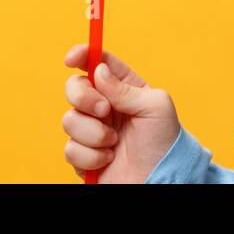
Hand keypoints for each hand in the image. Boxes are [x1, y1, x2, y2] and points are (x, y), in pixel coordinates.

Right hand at [62, 44, 180, 182]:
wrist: (159, 179)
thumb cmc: (164, 142)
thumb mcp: (155, 107)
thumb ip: (126, 88)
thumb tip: (98, 72)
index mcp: (124, 88)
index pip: (99, 63)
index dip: (83, 55)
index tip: (72, 58)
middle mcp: (104, 106)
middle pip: (74, 87)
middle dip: (84, 97)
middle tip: (104, 110)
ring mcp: (92, 130)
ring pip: (69, 120)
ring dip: (93, 132)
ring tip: (114, 143)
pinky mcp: (83, 156)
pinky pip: (70, 148)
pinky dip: (91, 155)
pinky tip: (108, 159)